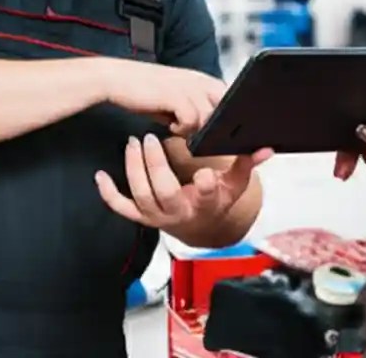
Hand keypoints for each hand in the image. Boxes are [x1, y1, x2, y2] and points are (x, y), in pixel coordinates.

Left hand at [95, 133, 272, 228]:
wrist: (198, 227)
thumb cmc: (215, 201)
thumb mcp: (234, 185)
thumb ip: (247, 165)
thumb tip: (265, 147)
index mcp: (205, 204)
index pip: (206, 195)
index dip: (206, 185)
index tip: (205, 171)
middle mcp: (179, 212)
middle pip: (164, 192)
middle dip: (156, 166)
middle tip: (151, 139)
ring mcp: (157, 216)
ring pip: (141, 196)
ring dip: (133, 169)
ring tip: (133, 143)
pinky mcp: (142, 216)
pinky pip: (122, 208)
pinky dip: (108, 194)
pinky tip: (100, 175)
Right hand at [99, 60, 226, 136]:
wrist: (116, 79)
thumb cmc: (145, 92)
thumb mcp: (175, 98)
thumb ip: (194, 111)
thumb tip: (209, 132)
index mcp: (203, 79)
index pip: (233, 99)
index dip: (230, 118)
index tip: (221, 134)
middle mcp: (200, 81)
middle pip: (227, 109)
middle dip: (219, 127)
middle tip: (202, 138)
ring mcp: (189, 87)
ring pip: (210, 118)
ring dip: (196, 130)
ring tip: (178, 129)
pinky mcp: (175, 96)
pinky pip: (192, 121)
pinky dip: (182, 129)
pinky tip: (169, 127)